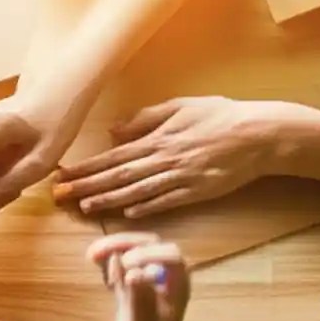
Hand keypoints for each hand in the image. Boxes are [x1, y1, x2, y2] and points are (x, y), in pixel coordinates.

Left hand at [55, 96, 317, 218]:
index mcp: (158, 138)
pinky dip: (144, 208)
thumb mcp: (181, 106)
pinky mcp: (197, 192)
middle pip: (118, 175)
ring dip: (108, 200)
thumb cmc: (220, 116)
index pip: (113, 156)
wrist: (260, 134)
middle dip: (86, 186)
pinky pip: (166, 202)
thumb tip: (114, 132)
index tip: (62, 174)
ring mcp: (181, 178)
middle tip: (59, 195)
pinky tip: (124, 214)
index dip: (85, 167)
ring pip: (137, 191)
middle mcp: (165, 159)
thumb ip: (145, 119)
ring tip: (83, 207)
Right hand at [86, 233, 190, 320]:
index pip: (170, 255)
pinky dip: (108, 258)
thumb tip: (132, 272)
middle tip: (97, 252)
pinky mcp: (133, 282)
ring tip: (92, 256)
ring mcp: (149, 277)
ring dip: (113, 248)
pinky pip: (122, 263)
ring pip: (133, 250)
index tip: (125, 264)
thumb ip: (138, 298)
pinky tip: (94, 260)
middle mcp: (166, 275)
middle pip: (148, 245)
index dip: (148, 254)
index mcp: (178, 284)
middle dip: (124, 244)